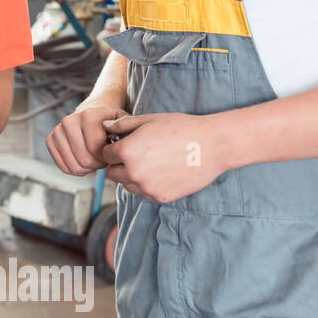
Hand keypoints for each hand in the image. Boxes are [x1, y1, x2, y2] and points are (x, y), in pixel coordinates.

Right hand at [46, 97, 127, 175]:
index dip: (106, 158)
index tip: (111, 153)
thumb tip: (117, 150)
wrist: (95, 108)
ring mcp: (58, 130)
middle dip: (97, 164)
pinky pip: (62, 166)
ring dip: (86, 168)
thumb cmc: (110, 118)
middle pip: (84, 160)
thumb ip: (125, 133)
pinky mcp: (51, 139)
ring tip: (94, 159)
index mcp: (88, 115)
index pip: (95, 150)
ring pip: (73, 166)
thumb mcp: (123, 121)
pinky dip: (75, 169)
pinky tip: (83, 161)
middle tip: (103, 158)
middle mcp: (69, 121)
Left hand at [101, 113, 229, 202]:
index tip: (124, 145)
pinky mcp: (160, 197)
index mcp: (127, 152)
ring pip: (127, 185)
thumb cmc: (181, 128)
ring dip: (132, 176)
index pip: (106, 154)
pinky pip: (144, 193)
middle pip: (112, 173)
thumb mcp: (149, 120)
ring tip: (152, 162)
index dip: (113, 148)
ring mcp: (147, 188)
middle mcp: (133, 172)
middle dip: (119, 164)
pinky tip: (163, 172)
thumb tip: (105, 127)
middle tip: (137, 154)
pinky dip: (148, 185)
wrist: (212, 146)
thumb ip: (123, 125)